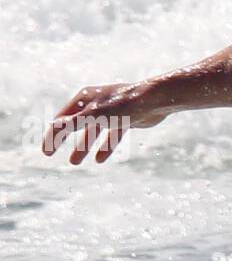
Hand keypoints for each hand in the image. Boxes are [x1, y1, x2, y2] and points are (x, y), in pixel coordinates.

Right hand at [42, 81, 168, 163]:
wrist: (157, 101)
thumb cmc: (125, 104)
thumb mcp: (97, 115)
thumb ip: (76, 122)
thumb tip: (54, 127)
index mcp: (86, 98)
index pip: (62, 118)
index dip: (52, 135)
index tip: (45, 151)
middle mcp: (97, 103)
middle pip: (74, 124)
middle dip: (62, 139)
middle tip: (49, 154)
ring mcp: (112, 111)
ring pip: (92, 132)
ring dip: (82, 146)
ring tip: (74, 162)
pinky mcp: (126, 119)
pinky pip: (111, 136)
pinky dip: (104, 147)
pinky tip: (99, 160)